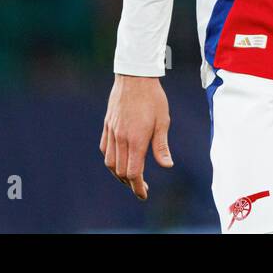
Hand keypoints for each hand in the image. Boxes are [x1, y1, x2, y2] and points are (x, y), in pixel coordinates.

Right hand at [100, 74, 173, 199]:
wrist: (135, 77)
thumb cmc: (153, 99)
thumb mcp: (163, 121)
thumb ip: (161, 146)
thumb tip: (167, 166)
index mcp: (136, 140)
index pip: (134, 173)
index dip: (138, 187)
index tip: (144, 194)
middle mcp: (121, 139)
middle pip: (121, 171)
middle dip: (130, 183)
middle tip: (141, 187)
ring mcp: (112, 132)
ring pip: (110, 162)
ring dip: (118, 174)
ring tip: (130, 177)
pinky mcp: (107, 125)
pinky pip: (104, 149)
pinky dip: (110, 159)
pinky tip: (118, 159)